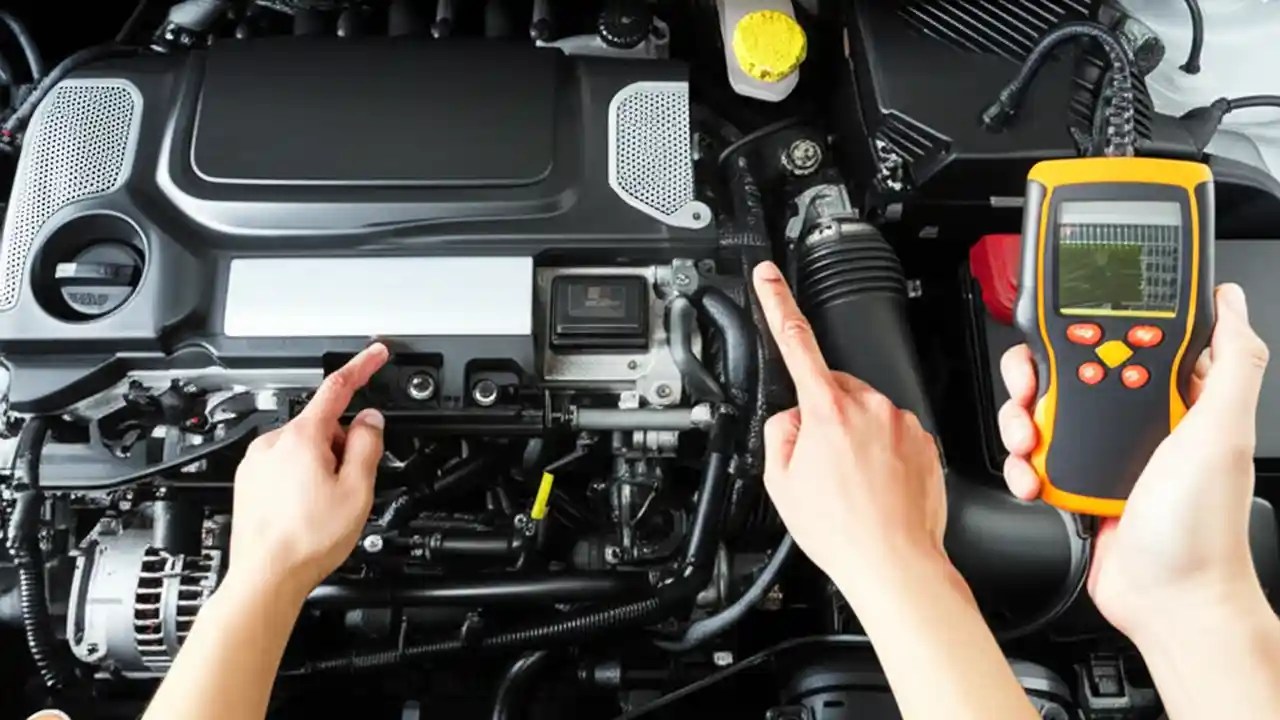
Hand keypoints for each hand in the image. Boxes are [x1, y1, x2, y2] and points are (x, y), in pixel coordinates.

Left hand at [226, 343, 389, 600]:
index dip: (362, 366)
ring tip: (325, 505)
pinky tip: (306, 510)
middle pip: (323, 426)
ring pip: (303, 449)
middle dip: (341, 446)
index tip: (376, 353)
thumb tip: (370, 421)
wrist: (266, 576)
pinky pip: (284, 467)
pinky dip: (301, 480)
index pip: (338, 387)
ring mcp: (257, 463)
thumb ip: (367, 446)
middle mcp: (273, 444)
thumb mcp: (357, 490)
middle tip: (350, 483)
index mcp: (302, 438)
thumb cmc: (306, 540)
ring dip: (321, 466)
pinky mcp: (249, 482)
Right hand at [752, 262, 947, 592]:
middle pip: (833, 391)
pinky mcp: (925, 440)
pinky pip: (893, 433)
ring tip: (852, 484)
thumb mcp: (781, 482)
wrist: (895, 563)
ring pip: (866, 413)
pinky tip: (876, 486)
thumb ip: (780, 432)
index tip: (769, 276)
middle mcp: (870, 407)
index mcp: (827, 411)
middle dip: (823, 416)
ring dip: (855, 438)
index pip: (796, 341)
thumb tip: (792, 418)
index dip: (777, 303)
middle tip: (820, 465)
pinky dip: (882, 453)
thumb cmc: (843, 530)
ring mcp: (902, 422)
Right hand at [998, 284, 1268, 638]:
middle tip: (1033, 392)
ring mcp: (1107, 453)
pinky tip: (1034, 478)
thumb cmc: (1201, 529)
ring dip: (1023, 423)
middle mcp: (1141, 422)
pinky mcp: (1078, 483)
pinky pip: (1034, 457)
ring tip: (1030, 443)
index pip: (1127, 339)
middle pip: (1072, 370)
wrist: (1168, 602)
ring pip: (1044, 410)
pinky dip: (1023, 465)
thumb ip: (1232, 362)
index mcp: (1180, 399)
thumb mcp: (1222, 433)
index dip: (1093, 330)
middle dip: (1039, 378)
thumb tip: (1231, 303)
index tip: (1069, 337)